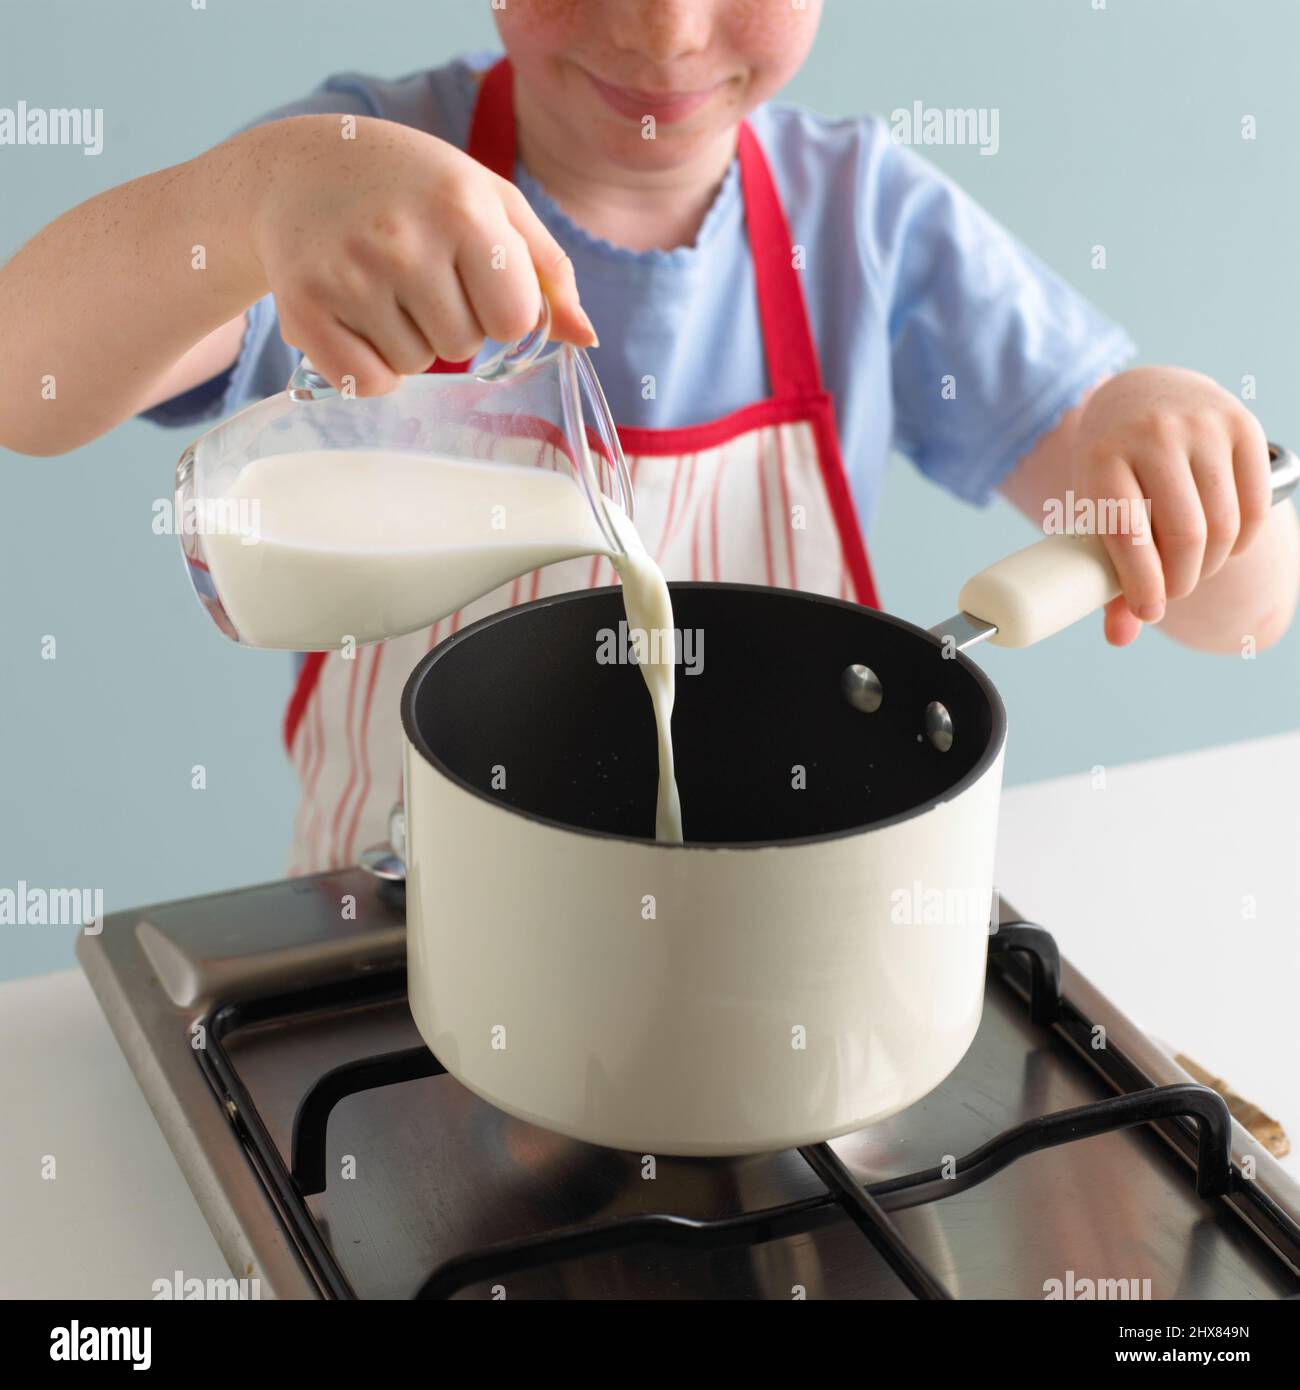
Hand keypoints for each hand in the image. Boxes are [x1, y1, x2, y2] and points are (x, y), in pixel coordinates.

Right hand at [249, 114, 596, 393]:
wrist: (296, 169)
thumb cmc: (412, 186)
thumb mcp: (487, 200)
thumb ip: (544, 268)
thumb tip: (585, 339)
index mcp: (462, 208)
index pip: (514, 320)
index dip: (500, 311)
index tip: (473, 280)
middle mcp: (403, 240)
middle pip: (462, 347)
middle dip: (450, 323)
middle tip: (416, 275)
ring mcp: (348, 276)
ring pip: (415, 367)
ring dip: (407, 341)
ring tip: (381, 288)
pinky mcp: (303, 308)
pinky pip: (367, 383)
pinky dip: (368, 367)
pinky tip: (354, 318)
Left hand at [1069, 367, 1272, 645]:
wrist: (1142, 397)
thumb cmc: (1113, 470)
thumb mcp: (1096, 509)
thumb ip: (1107, 571)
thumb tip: (1120, 638)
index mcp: (1102, 457)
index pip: (1128, 534)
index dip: (1142, 584)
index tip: (1149, 612)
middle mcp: (1153, 434)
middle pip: (1184, 535)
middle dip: (1182, 580)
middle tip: (1172, 592)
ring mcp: (1202, 425)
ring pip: (1224, 524)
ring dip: (1212, 565)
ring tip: (1193, 570)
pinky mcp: (1242, 425)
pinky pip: (1255, 504)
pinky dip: (1243, 540)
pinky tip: (1224, 548)